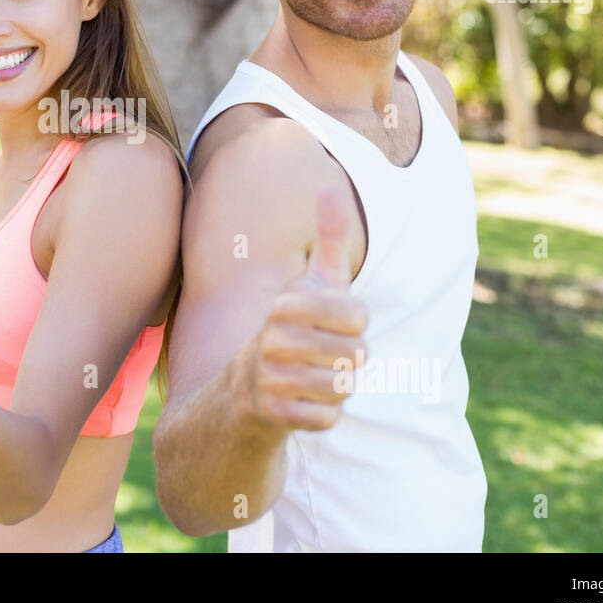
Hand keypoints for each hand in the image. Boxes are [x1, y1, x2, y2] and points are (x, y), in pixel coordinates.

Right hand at [248, 183, 367, 431]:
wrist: (245, 391)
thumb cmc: (294, 328)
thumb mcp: (313, 282)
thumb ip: (328, 237)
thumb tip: (331, 184)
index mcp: (286, 305)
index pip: (355, 315)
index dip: (356, 324)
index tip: (336, 323)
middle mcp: (271, 339)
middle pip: (354, 354)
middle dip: (349, 359)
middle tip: (326, 354)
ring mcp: (269, 378)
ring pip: (343, 387)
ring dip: (338, 387)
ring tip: (316, 376)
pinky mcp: (273, 414)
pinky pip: (327, 418)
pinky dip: (324, 414)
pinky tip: (304, 402)